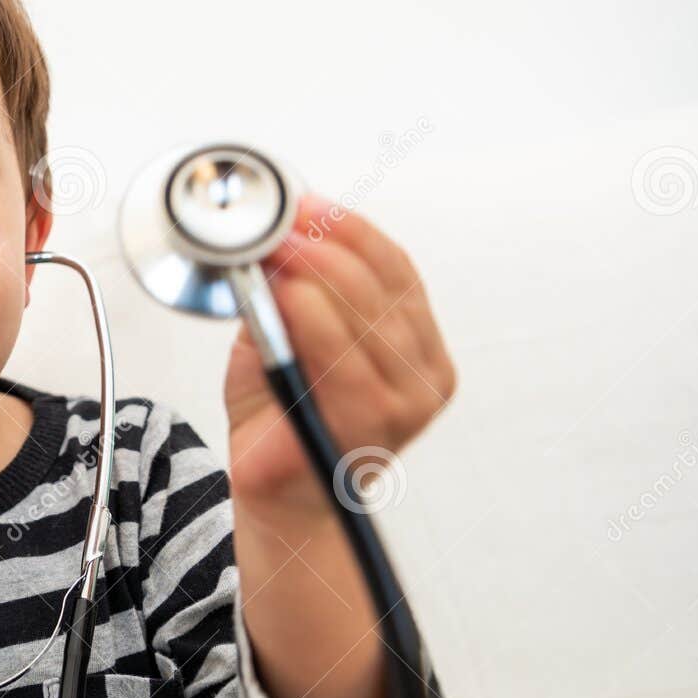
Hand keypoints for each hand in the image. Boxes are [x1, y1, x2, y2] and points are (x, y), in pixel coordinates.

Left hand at [224, 194, 457, 522]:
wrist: (280, 492)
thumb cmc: (283, 415)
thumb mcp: (286, 336)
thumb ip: (290, 292)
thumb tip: (273, 236)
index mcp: (417, 343)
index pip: (396, 270)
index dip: (352, 230)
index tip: (306, 205)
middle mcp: (424, 373)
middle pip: (382, 289)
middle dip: (327, 246)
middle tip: (281, 225)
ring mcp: (406, 404)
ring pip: (368, 320)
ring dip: (318, 276)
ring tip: (277, 250)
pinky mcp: (375, 429)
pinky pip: (347, 366)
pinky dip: (316, 324)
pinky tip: (288, 296)